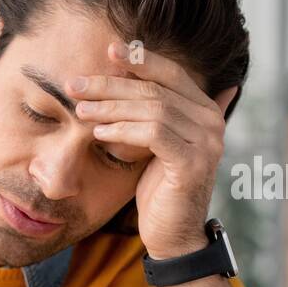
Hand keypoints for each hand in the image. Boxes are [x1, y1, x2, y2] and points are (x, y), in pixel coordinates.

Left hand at [73, 42, 237, 258]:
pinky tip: (99, 133)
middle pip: (156, 89)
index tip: (108, 51)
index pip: (172, 74)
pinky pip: (152, 134)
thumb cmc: (160, 190)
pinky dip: (123, 130)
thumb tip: (150, 85)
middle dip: (112, 84)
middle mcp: (211, 122)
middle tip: (76, 84)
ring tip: (81, 111)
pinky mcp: (191, 163)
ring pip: (153, 109)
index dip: (141, 60)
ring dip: (111, 108)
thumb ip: (156, 116)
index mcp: (205, 111)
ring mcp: (206, 142)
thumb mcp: (156, 146)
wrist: (173, 236)